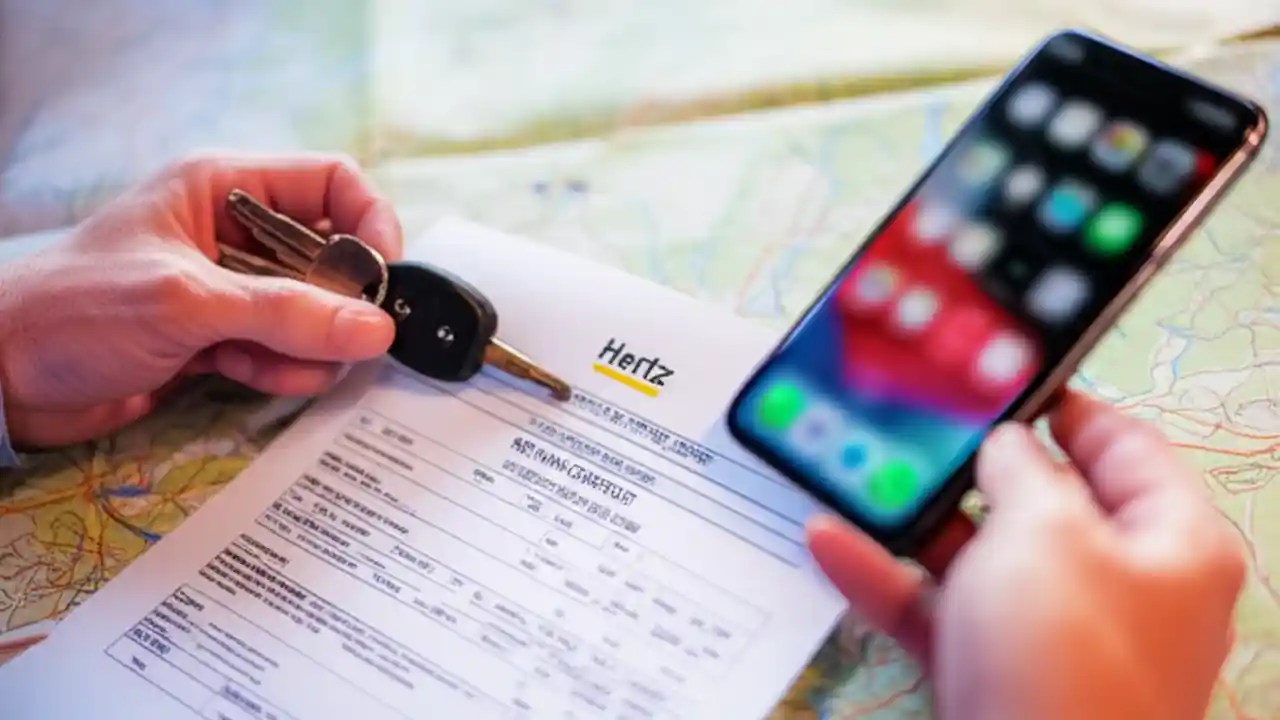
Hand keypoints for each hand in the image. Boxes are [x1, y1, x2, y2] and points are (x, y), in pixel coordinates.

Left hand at [0, 154, 403, 447]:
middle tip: (345, 341)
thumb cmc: (77, 312)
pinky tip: (246, 378)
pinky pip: (284, 351)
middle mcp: (236, 233)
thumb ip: (287, 315)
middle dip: (341, 304)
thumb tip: (376, 328)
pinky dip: (281, 371)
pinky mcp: (222, 339)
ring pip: (315, 314)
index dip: (369, 223)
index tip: (383, 278)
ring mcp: (231, 290)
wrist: (1, 379)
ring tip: (275, 366)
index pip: (331, 184)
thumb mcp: (189, 303)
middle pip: (331, 258)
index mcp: (224, 188)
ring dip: (310, 348)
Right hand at [806, 390, 1244, 719]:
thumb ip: (1023, 469)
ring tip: (858, 469)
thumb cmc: (1066, 655)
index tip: (1004, 372)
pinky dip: (889, 579)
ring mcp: (1051, 635)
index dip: (1066, 403)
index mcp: (1171, 545)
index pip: (1128, 447)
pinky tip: (831, 542)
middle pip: (1043, 501)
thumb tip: (1008, 441)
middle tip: (917, 419)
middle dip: (973, 463)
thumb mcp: (1048, 532)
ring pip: (980, 556)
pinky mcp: (993, 672)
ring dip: (916, 519)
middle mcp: (1119, 589)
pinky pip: (940, 609)